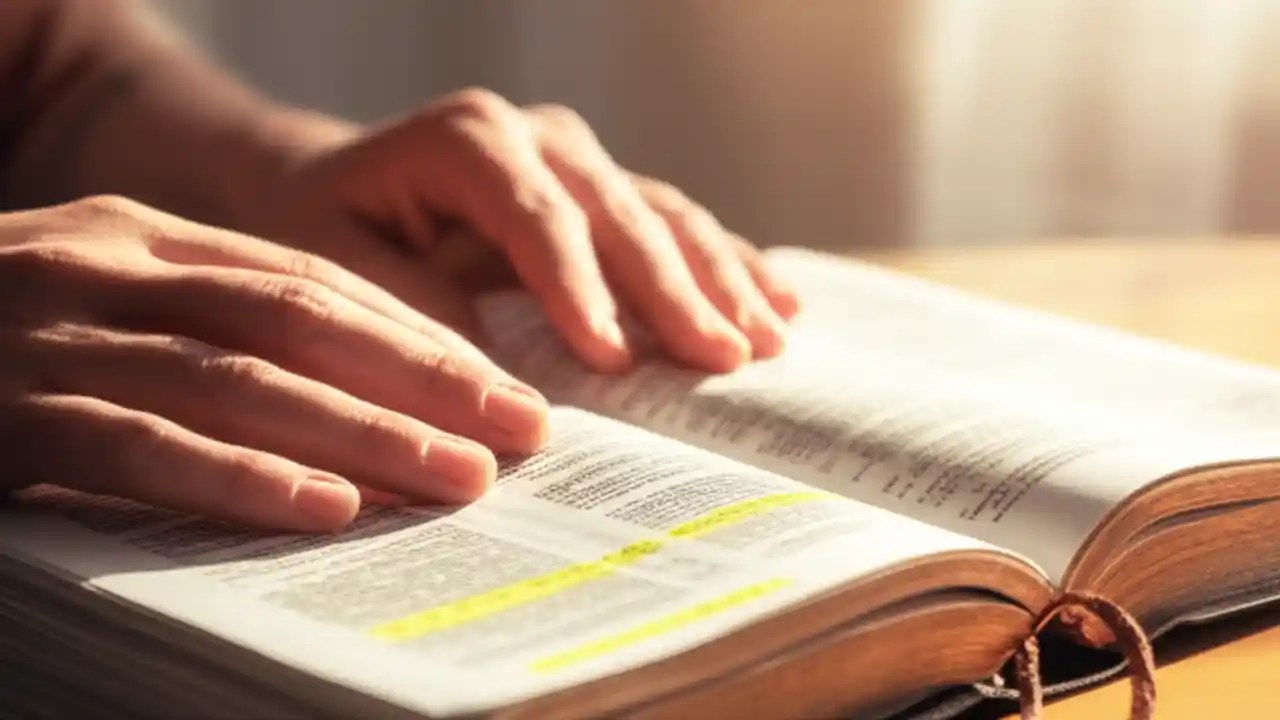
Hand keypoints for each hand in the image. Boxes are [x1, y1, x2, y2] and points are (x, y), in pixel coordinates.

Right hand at [0, 196, 549, 530]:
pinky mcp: (0, 417)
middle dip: (421, 377)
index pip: (314, 284)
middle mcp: (107, 270)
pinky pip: (133, 448)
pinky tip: (318, 507)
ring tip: (456, 477)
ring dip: (358, 430)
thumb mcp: (111, 315)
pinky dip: (231, 478)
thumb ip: (214, 339)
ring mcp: (50, 338)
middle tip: (521, 431)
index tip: (507, 391)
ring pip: (234, 380)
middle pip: (298, 320)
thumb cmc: (0, 348)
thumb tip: (353, 408)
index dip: (419, 339)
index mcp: (146, 242)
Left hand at [243, 89, 799, 373]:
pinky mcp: (605, 187)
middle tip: (723, 361)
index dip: (581, 290)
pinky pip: (676, 222)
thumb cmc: (326, 230)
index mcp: (465, 140)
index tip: (614, 363)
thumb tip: (501, 391)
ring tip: (767, 341)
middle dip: (673, 291)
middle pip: (619, 213)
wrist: (330, 186)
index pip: (538, 217)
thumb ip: (415, 318)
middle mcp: (536, 135)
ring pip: (663, 214)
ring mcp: (579, 156)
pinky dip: (727, 264)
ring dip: (718, 279)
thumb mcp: (337, 271)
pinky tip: (779, 301)